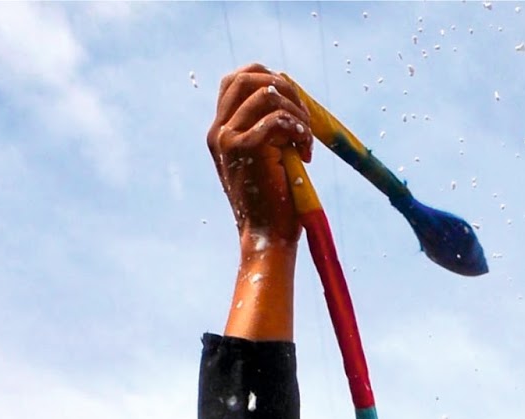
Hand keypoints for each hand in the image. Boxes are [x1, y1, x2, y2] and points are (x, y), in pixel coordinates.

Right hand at [207, 64, 312, 248]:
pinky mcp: (245, 149)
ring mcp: (228, 138)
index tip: (292, 101)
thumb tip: (288, 97)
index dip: (267, 78)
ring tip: (305, 140)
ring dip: (297, 113)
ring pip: (267, 95)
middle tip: (303, 117)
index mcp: (221, 131)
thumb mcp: (267, 158)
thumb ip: (268, 130)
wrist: (267, 236)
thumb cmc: (274, 202)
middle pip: (247, 77)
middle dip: (284, 88)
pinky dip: (300, 131)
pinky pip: (278, 120)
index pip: (235, 80)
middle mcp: (219, 131)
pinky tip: (305, 155)